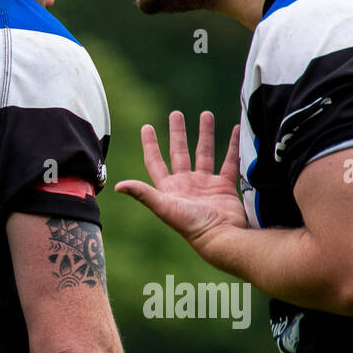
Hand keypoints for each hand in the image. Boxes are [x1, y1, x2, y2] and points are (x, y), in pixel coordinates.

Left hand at [114, 111, 247, 260]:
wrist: (222, 238)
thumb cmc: (191, 225)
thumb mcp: (164, 206)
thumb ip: (143, 193)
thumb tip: (117, 186)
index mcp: (169, 188)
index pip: (156, 161)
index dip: (150, 145)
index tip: (147, 127)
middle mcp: (186, 184)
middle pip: (179, 153)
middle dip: (177, 133)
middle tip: (176, 114)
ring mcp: (206, 185)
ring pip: (204, 153)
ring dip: (205, 134)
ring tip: (206, 114)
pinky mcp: (225, 187)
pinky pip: (229, 161)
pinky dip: (232, 146)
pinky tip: (235, 130)